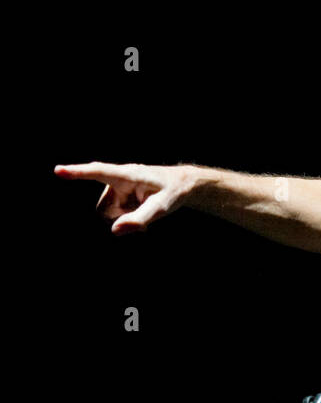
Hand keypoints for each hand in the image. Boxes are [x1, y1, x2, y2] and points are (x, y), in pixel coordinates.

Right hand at [53, 161, 195, 233]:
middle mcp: (117, 179)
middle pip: (103, 210)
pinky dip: (124, 219)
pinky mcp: (118, 195)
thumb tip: (114, 231)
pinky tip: (138, 213)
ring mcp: (116, 188)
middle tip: (143, 219)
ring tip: (143, 211)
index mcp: (127, 175)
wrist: (180, 185)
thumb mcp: (161, 208)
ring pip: (108, 214)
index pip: (98, 172)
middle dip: (119, 220)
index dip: (77, 172)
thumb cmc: (172, 193)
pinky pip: (113, 215)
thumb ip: (138, 219)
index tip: (58, 171)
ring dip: (123, 219)